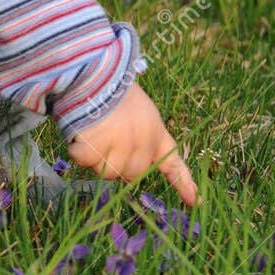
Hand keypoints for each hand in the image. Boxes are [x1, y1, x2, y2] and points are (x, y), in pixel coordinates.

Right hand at [65, 84, 197, 204]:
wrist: (95, 73)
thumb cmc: (114, 92)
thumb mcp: (140, 115)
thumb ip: (140, 145)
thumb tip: (126, 176)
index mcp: (156, 132)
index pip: (174, 163)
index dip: (184, 184)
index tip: (195, 201)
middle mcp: (143, 141)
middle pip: (132, 175)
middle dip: (118, 164)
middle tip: (107, 140)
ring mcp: (121, 145)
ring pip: (108, 173)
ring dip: (96, 158)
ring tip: (94, 131)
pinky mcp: (98, 147)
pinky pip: (85, 161)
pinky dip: (78, 149)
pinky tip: (81, 132)